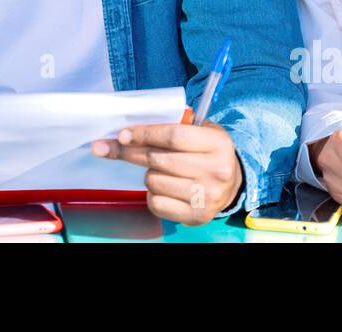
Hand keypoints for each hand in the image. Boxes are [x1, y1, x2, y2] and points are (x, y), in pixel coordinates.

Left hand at [92, 122, 242, 225]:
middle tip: (109, 147)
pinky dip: (152, 195)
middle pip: (159, 159)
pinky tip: (162, 188)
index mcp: (218, 144)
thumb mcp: (202, 130)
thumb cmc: (208, 152)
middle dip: (130, 152)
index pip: (173, 136)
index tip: (122, 135)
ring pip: (154, 181)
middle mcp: (215, 171)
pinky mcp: (197, 216)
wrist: (232, 185)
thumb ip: (175, 125)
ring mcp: (206, 196)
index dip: (144, 134)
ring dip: (148, 174)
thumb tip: (129, 131)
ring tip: (158, 170)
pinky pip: (157, 204)